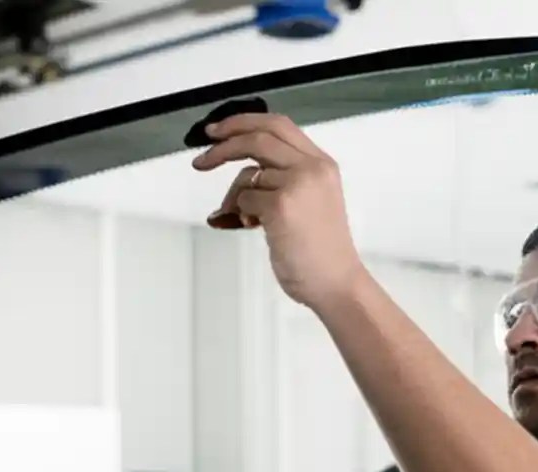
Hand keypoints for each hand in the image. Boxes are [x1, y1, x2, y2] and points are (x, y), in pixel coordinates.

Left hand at [192, 113, 365, 308]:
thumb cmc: (320, 251)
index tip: (219, 131)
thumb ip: (283, 178)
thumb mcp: (310, 201)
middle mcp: (313, 168)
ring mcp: (298, 185)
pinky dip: (241, 214)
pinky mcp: (281, 205)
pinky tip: (254, 228)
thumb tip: (243, 174)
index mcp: (322, 164)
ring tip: (242, 219)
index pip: (278, 125)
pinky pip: (244, 199)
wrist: (336, 282)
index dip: (243, 122)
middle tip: (202, 159)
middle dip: (223, 145)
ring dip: (234, 197)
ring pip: (247, 174)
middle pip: (258, 137)